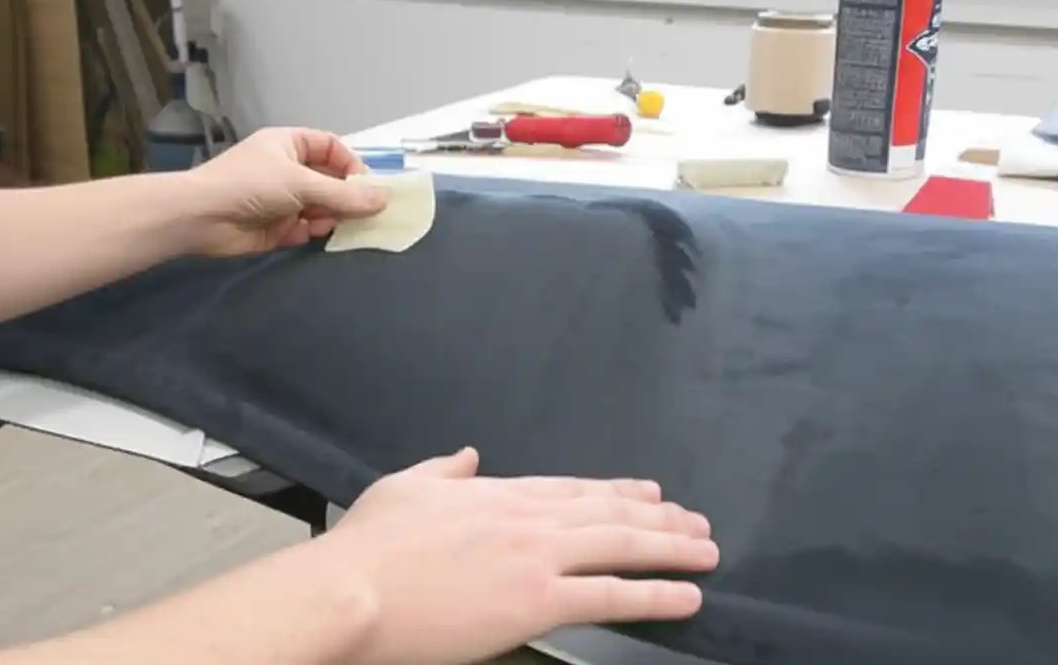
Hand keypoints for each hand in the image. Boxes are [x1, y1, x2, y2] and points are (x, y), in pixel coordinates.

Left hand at [184, 127, 387, 255]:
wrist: (202, 217)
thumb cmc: (250, 185)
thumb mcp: (302, 183)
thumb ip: (345, 195)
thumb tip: (384, 199)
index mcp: (289, 145)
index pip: (331, 147)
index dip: (350, 163)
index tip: (365, 184)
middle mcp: (287, 169)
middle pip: (329, 181)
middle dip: (343, 196)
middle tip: (360, 212)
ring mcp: (282, 199)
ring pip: (321, 207)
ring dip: (327, 216)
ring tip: (324, 223)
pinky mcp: (276, 227)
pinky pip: (305, 228)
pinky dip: (309, 232)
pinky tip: (304, 233)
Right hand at [320, 447, 719, 664]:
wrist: (350, 590)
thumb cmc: (367, 547)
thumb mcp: (402, 488)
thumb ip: (442, 471)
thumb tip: (467, 456)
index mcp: (496, 493)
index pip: (571, 489)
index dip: (616, 491)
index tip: (650, 492)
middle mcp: (527, 518)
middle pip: (608, 512)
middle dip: (658, 516)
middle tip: (696, 521)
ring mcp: (537, 557)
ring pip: (622, 546)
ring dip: (671, 548)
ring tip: (707, 550)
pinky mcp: (538, 601)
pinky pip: (611, 595)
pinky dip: (656, 594)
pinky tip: (688, 596)